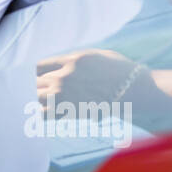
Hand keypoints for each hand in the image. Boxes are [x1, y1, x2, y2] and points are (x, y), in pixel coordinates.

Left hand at [35, 48, 163, 117]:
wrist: (137, 91)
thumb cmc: (121, 72)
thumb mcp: (96, 56)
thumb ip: (75, 60)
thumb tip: (61, 65)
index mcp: (71, 59)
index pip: (39, 66)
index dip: (35, 74)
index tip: (36, 80)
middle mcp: (65, 75)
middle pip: (35, 81)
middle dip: (34, 88)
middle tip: (34, 95)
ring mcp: (66, 93)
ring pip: (36, 96)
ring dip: (36, 101)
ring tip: (36, 105)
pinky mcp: (70, 110)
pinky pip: (44, 114)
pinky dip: (41, 115)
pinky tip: (42, 115)